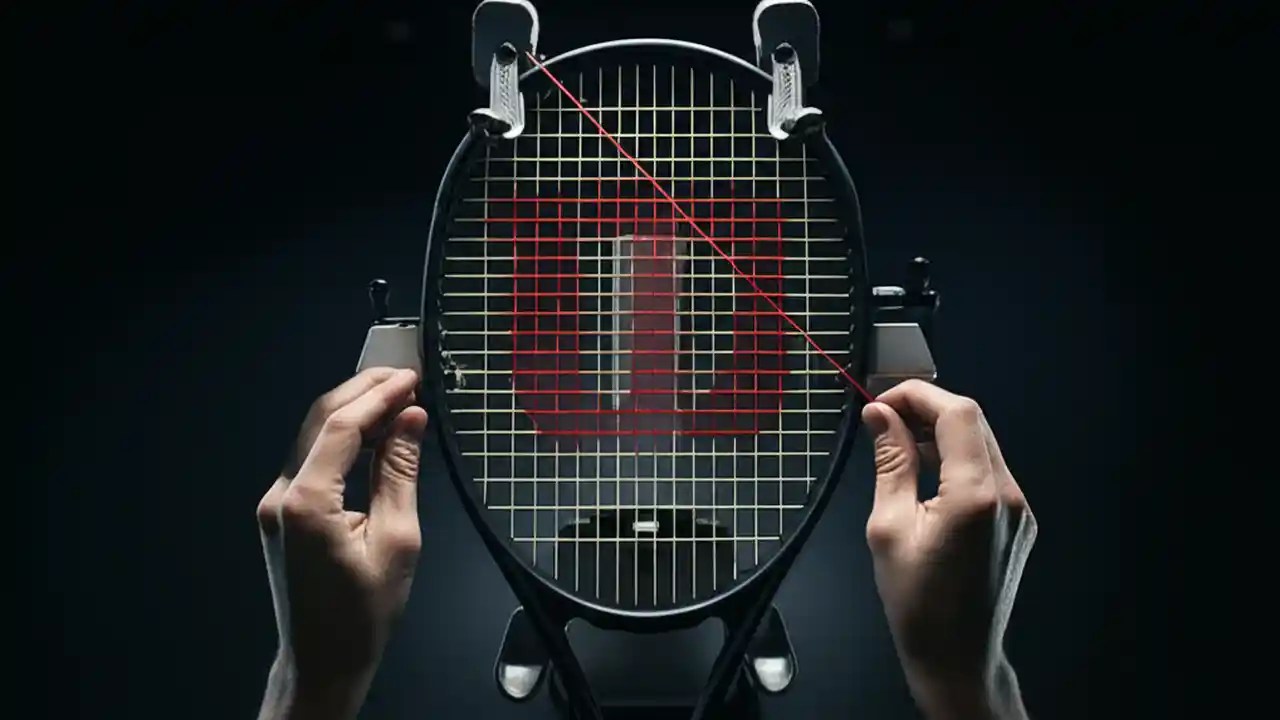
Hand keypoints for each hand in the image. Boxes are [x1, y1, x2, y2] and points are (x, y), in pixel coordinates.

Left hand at [256, 368, 428, 719]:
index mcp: (305, 504)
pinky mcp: (280, 513)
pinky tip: (375, 434)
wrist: (321, 662)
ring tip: (397, 397)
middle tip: (406, 375)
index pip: (341, 427)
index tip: (412, 378)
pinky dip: (343, 440)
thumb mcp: (397, 541)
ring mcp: (274, 504)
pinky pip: (311, 461)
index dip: (379, 395)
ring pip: (313, 437)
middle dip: (363, 391)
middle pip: (320, 421)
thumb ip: (400, 474)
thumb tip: (411, 422)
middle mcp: (279, 496)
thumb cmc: (362, 615)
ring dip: (354, 412)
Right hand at [862, 381, 1036, 719]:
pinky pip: (988, 471)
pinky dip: (956, 458)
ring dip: (941, 432)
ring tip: (898, 442)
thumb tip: (880, 418)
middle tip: (884, 418)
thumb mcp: (888, 528)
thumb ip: (891, 464)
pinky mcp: (1018, 521)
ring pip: (983, 444)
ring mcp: (1018, 508)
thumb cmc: (917, 603)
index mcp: (976, 496)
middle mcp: (1007, 496)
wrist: (958, 657)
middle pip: (973, 422)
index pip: (958, 413)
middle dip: (927, 408)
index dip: (917, 396)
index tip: (880, 404)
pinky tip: (925, 470)